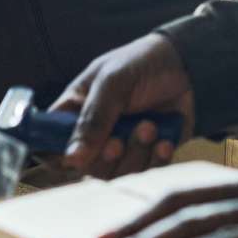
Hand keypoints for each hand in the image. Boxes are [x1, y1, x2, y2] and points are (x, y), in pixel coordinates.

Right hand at [50, 32, 194, 177]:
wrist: (186, 64)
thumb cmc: (141, 63)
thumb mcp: (113, 81)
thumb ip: (93, 119)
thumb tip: (72, 159)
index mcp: (75, 112)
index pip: (50, 144)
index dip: (56, 157)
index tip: (73, 158)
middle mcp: (96, 134)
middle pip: (86, 168)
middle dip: (106, 156)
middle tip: (120, 139)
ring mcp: (123, 147)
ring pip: (118, 174)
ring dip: (135, 153)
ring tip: (150, 125)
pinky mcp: (150, 155)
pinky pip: (147, 173)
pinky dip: (156, 158)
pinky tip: (164, 138)